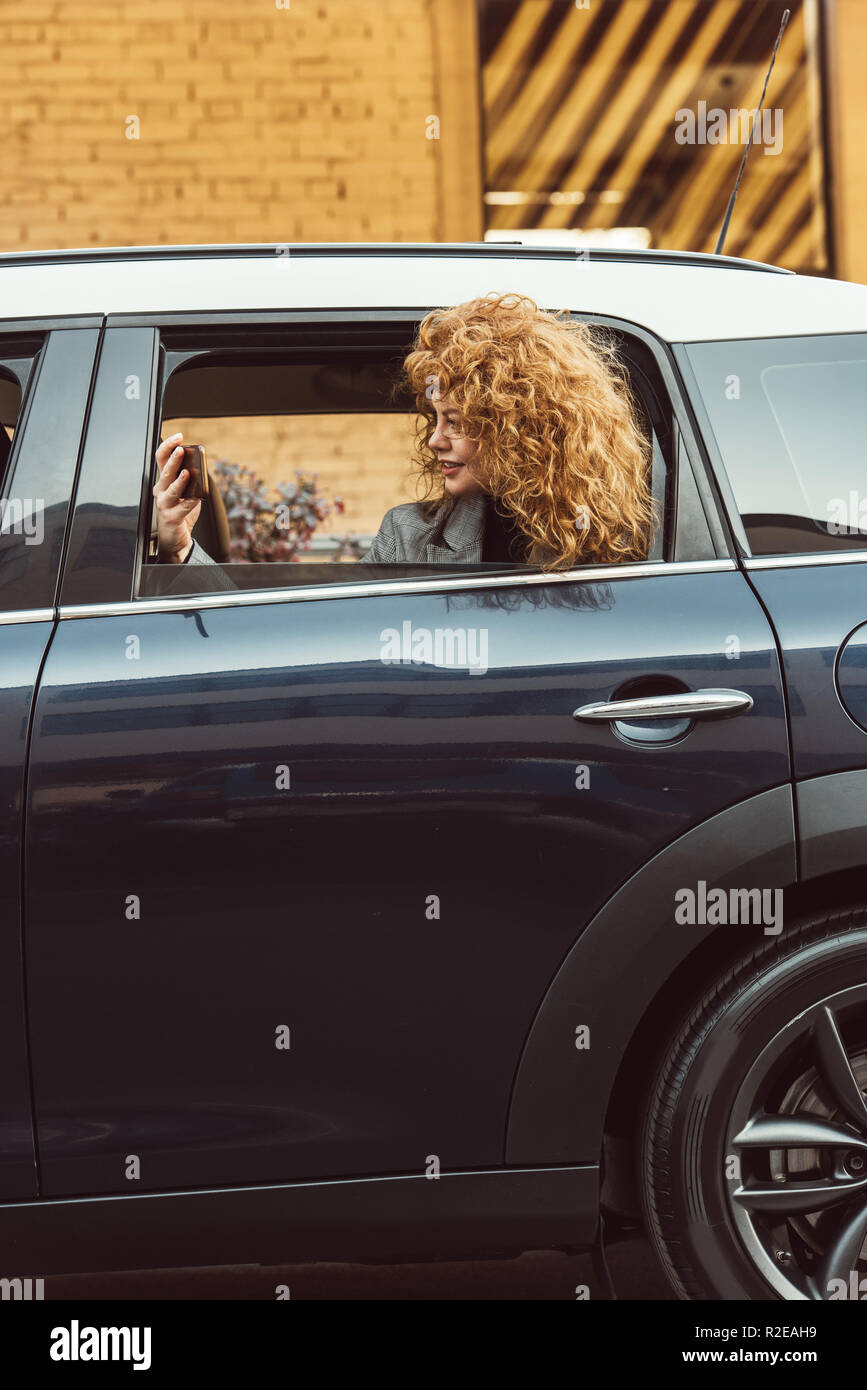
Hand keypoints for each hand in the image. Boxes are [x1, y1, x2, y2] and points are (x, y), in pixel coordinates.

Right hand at [153, 432, 201, 561]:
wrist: (175, 539)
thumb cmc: (181, 512)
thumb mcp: (187, 492)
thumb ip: (191, 479)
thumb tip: (200, 465)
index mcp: (164, 481)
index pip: (161, 459)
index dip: (168, 446)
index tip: (178, 436)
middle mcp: (161, 491)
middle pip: (164, 471)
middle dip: (173, 459)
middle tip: (181, 449)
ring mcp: (164, 504)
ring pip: (170, 490)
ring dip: (179, 480)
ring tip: (188, 472)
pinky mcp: (171, 518)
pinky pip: (182, 508)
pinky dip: (190, 502)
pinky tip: (197, 497)